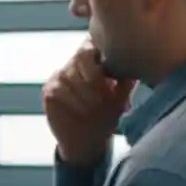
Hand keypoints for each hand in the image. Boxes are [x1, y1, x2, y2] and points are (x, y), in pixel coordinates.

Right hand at [42, 40, 135, 165]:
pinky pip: (59, 89)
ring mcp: (60, 76)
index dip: (101, 58)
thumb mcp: (120, 97)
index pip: (92, 45)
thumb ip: (125, 80)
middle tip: (106, 96)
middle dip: (95, 78)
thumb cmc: (106, 115)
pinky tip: (82, 111)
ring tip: (96, 106)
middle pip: (80, 56)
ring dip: (85, 92)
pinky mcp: (49, 90)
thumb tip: (136, 64)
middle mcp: (74, 63)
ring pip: (70, 74)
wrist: (88, 140)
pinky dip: (73, 101)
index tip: (112, 79)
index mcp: (93, 60)